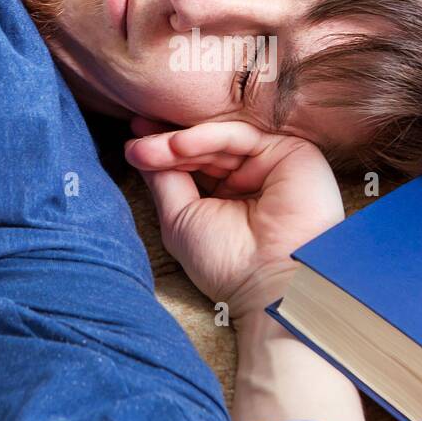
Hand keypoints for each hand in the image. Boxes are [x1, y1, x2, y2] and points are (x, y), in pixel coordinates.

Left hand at [124, 119, 343, 324]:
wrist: (274, 282)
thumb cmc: (228, 263)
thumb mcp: (181, 220)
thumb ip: (164, 182)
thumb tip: (139, 151)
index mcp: (228, 197)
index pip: (193, 165)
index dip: (162, 154)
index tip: (131, 146)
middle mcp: (250, 178)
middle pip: (203, 149)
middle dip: (165, 144)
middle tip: (134, 139)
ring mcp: (270, 163)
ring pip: (218, 141)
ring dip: (178, 143)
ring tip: (145, 149)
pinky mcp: (290, 152)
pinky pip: (241, 137)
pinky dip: (206, 138)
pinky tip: (176, 146)